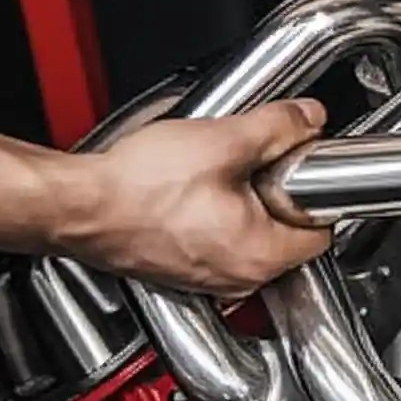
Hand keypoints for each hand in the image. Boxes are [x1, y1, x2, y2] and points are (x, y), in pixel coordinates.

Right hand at [58, 99, 330, 296]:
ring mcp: (213, 281)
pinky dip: (217, 220)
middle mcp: (242, 279)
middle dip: (279, 198)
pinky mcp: (187, 273)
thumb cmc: (138, 187)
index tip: (300, 167)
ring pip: (254, 240)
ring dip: (247, 208)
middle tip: (253, 165)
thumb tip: (309, 120)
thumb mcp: (224, 141)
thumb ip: (279, 128)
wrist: (78, 206)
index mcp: (263, 255)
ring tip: (217, 178)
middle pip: (289, 236)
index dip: (316, 191)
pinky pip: (221, 245)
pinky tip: (192, 194)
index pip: (323, 231)